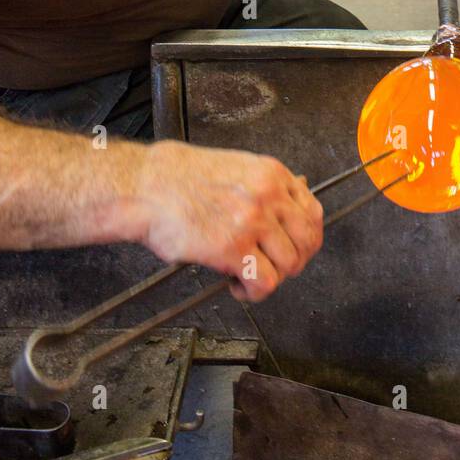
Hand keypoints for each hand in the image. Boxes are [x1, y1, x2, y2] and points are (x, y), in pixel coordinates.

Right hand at [138, 142, 323, 301]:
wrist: (146, 186)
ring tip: (250, 278)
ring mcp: (253, 222)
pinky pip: (263, 282)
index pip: (313, 213)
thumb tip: (291, 201)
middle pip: (308, 241)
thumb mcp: (235, 167)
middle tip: (274, 268)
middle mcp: (269, 196)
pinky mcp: (232, 248)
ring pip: (288, 265)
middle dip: (294, 261)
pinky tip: (238, 286)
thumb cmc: (181, 178)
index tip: (294, 248)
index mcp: (271, 174)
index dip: (306, 238)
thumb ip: (265, 186)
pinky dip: (254, 292)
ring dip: (271, 278)